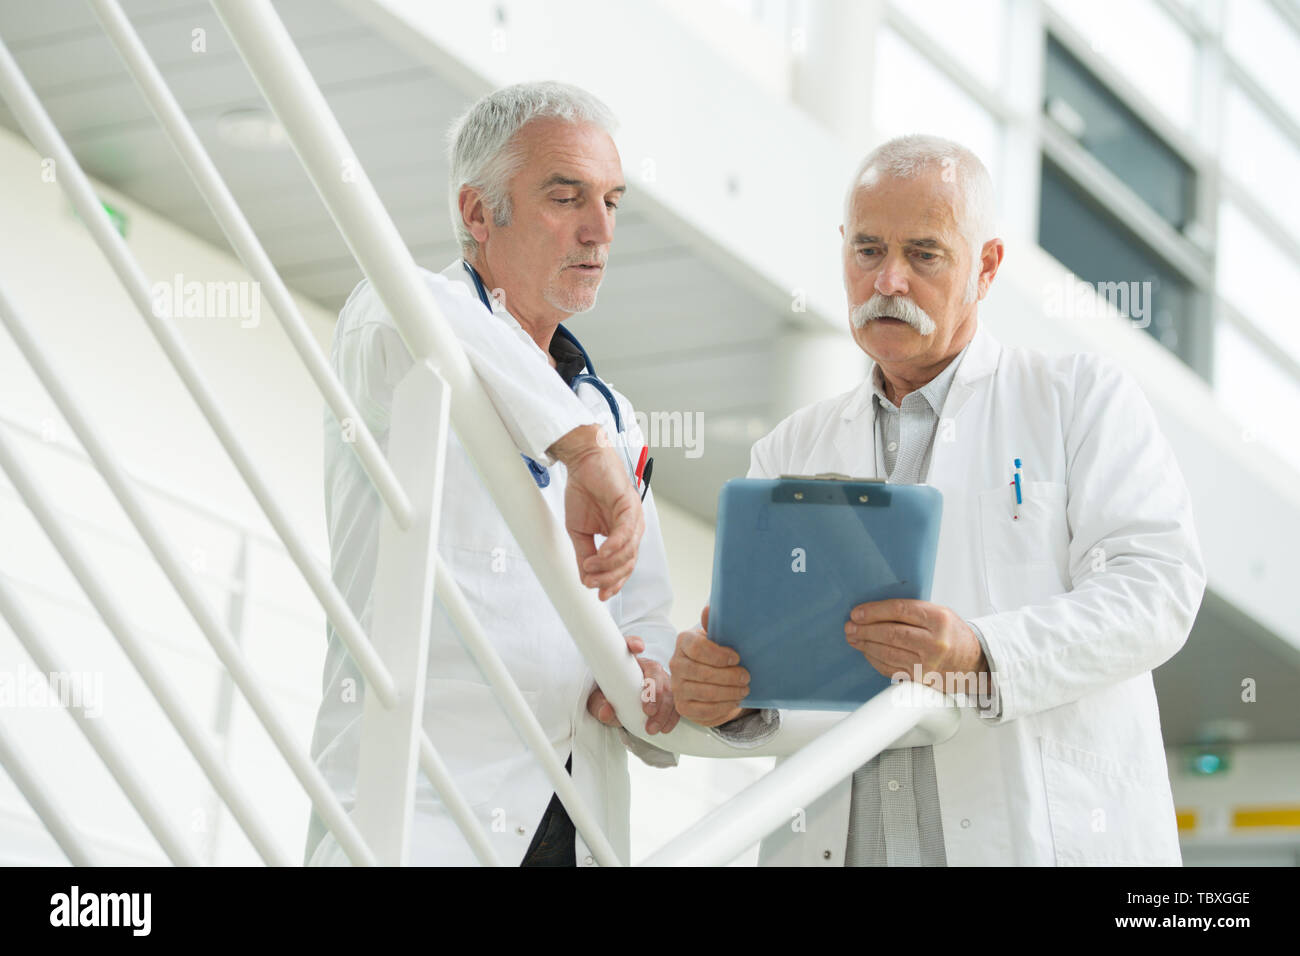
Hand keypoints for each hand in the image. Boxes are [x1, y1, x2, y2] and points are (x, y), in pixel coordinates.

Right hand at [549, 424, 643, 600]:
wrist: (582, 462)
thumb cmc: (584, 490)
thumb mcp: (579, 531)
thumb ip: (584, 554)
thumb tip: (585, 578)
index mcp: (622, 536)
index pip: (624, 567)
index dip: (614, 584)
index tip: (600, 595)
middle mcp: (632, 529)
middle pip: (628, 564)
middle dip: (609, 578)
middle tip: (591, 582)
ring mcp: (633, 518)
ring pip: (628, 552)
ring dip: (608, 565)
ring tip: (589, 567)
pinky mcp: (629, 505)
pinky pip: (626, 532)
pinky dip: (614, 546)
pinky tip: (601, 554)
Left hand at [587, 634, 679, 734]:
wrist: (618, 707)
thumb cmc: (607, 697)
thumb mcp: (598, 702)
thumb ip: (599, 705)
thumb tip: (606, 712)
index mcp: (626, 660)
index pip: (629, 645)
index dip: (634, 643)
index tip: (636, 648)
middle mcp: (645, 666)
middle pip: (655, 670)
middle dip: (654, 690)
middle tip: (647, 711)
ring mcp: (659, 678)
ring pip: (668, 688)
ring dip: (663, 709)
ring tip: (652, 728)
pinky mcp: (668, 693)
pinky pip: (675, 702)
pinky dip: (672, 716)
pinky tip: (665, 728)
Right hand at [668, 606, 754, 726]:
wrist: (710, 678)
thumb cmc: (716, 654)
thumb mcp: (718, 638)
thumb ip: (715, 625)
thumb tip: (708, 609)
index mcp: (684, 642)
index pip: (697, 648)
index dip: (719, 655)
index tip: (736, 658)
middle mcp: (675, 663)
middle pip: (703, 672)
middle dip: (730, 676)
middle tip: (746, 676)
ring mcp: (677, 687)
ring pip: (706, 692)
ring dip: (730, 692)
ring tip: (744, 688)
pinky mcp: (683, 707)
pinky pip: (704, 710)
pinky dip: (724, 706)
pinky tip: (734, 700)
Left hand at [844, 599, 988, 693]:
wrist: (976, 663)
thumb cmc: (954, 635)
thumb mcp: (940, 614)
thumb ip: (912, 611)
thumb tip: (875, 611)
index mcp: (939, 619)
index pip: (899, 610)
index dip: (874, 611)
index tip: (857, 612)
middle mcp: (935, 642)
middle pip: (890, 633)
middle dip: (865, 629)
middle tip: (850, 626)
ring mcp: (928, 664)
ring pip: (888, 653)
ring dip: (866, 645)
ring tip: (853, 638)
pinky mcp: (922, 680)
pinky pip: (891, 669)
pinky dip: (875, 660)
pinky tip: (867, 652)